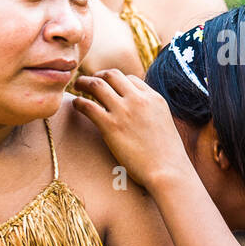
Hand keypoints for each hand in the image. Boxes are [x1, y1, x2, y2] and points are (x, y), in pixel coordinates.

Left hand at [72, 69, 191, 190]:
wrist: (168, 171)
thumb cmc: (168, 156)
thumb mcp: (164, 124)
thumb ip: (152, 113)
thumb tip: (141, 116)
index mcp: (154, 98)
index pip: (131, 78)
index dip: (117, 81)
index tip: (109, 86)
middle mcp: (138, 99)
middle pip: (113, 75)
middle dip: (99, 75)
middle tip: (90, 81)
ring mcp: (124, 111)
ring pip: (97, 84)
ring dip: (84, 82)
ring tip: (77, 86)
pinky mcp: (111, 126)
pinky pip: (88, 105)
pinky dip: (79, 102)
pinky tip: (76, 105)